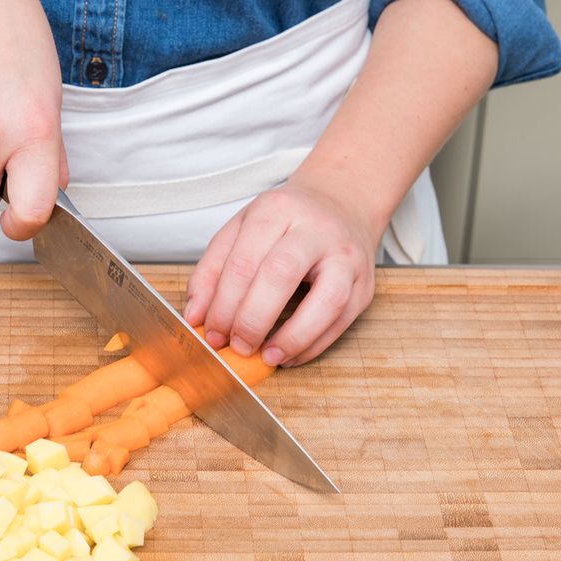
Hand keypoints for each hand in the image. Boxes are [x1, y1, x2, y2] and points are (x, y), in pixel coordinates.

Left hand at [183, 173, 380, 366]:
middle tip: (235, 345)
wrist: (342, 203)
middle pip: (281, 275)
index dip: (223, 303)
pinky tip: (288, 356)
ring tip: (266, 357)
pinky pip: (341, 321)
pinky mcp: (365, 285)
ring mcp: (347, 257)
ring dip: (292, 337)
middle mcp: (316, 230)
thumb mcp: (240, 230)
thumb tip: (194, 316)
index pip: (244, 261)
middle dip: (252, 319)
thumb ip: (211, 270)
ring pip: (326, 301)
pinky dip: (313, 345)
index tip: (210, 332)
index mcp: (276, 210)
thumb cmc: (284, 223)